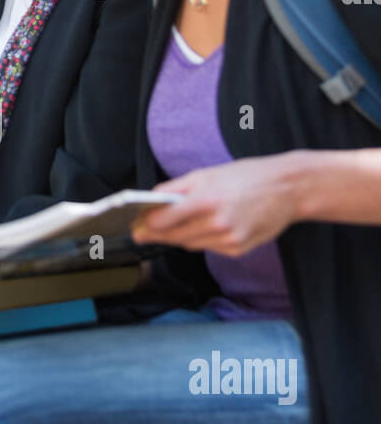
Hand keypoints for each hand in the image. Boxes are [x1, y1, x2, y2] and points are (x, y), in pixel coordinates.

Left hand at [131, 156, 299, 256]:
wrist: (288, 189)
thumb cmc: (249, 176)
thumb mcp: (208, 173)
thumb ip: (176, 188)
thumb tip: (151, 200)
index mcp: (208, 200)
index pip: (165, 220)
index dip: (147, 224)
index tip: (136, 225)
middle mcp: (218, 223)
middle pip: (175, 236)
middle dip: (156, 234)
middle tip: (141, 232)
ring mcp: (229, 240)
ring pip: (190, 244)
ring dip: (178, 237)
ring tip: (168, 229)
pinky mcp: (238, 250)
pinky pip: (209, 248)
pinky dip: (201, 240)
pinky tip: (202, 229)